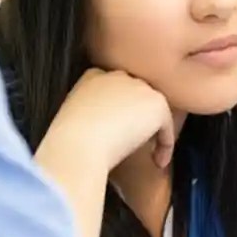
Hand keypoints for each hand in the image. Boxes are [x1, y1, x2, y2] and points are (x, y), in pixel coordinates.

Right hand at [42, 68, 176, 172]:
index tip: (119, 130)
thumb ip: (93, 114)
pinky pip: (167, 125)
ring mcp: (139, 87)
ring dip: (153, 130)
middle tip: (136, 142)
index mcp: (93, 76)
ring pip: (153, 109)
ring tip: (149, 152)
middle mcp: (119, 75)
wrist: (77, 145)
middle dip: (139, 116)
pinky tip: (158, 161)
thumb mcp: (75, 118)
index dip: (120, 110)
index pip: (114, 88)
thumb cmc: (69, 141)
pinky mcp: (156, 103)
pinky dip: (165, 144)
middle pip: (137, 94)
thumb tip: (108, 128)